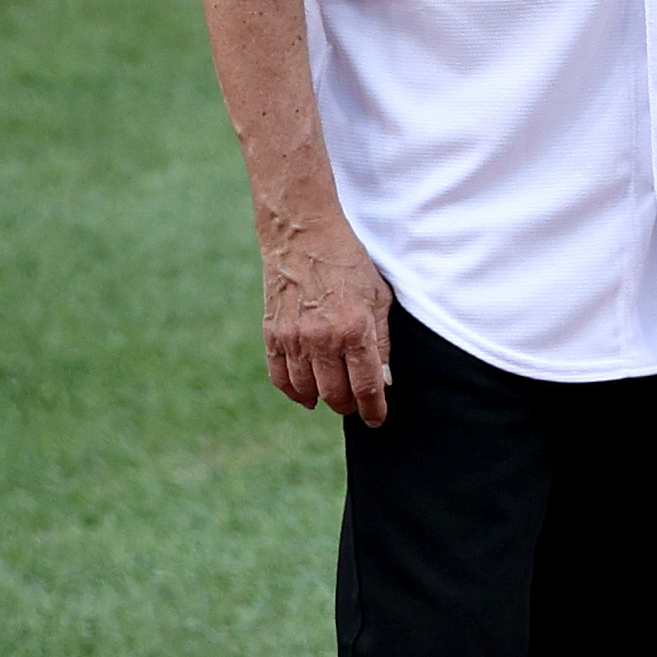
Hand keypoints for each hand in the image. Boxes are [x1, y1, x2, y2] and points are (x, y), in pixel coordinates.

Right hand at [263, 223, 396, 425]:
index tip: (377, 420)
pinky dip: (294, 392)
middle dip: (350, 407)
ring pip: (308, 391)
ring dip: (323, 400)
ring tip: (334, 398)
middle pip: (336, 395)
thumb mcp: (378, 297)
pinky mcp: (272, 334)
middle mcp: (323, 339)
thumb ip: (382, 340)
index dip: (374, 409)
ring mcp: (294, 338)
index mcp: (355, 329)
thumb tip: (384, 380)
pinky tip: (306, 395)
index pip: (367, 386)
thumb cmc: (348, 263)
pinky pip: (280, 378)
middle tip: (357, 407)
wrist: (302, 236)